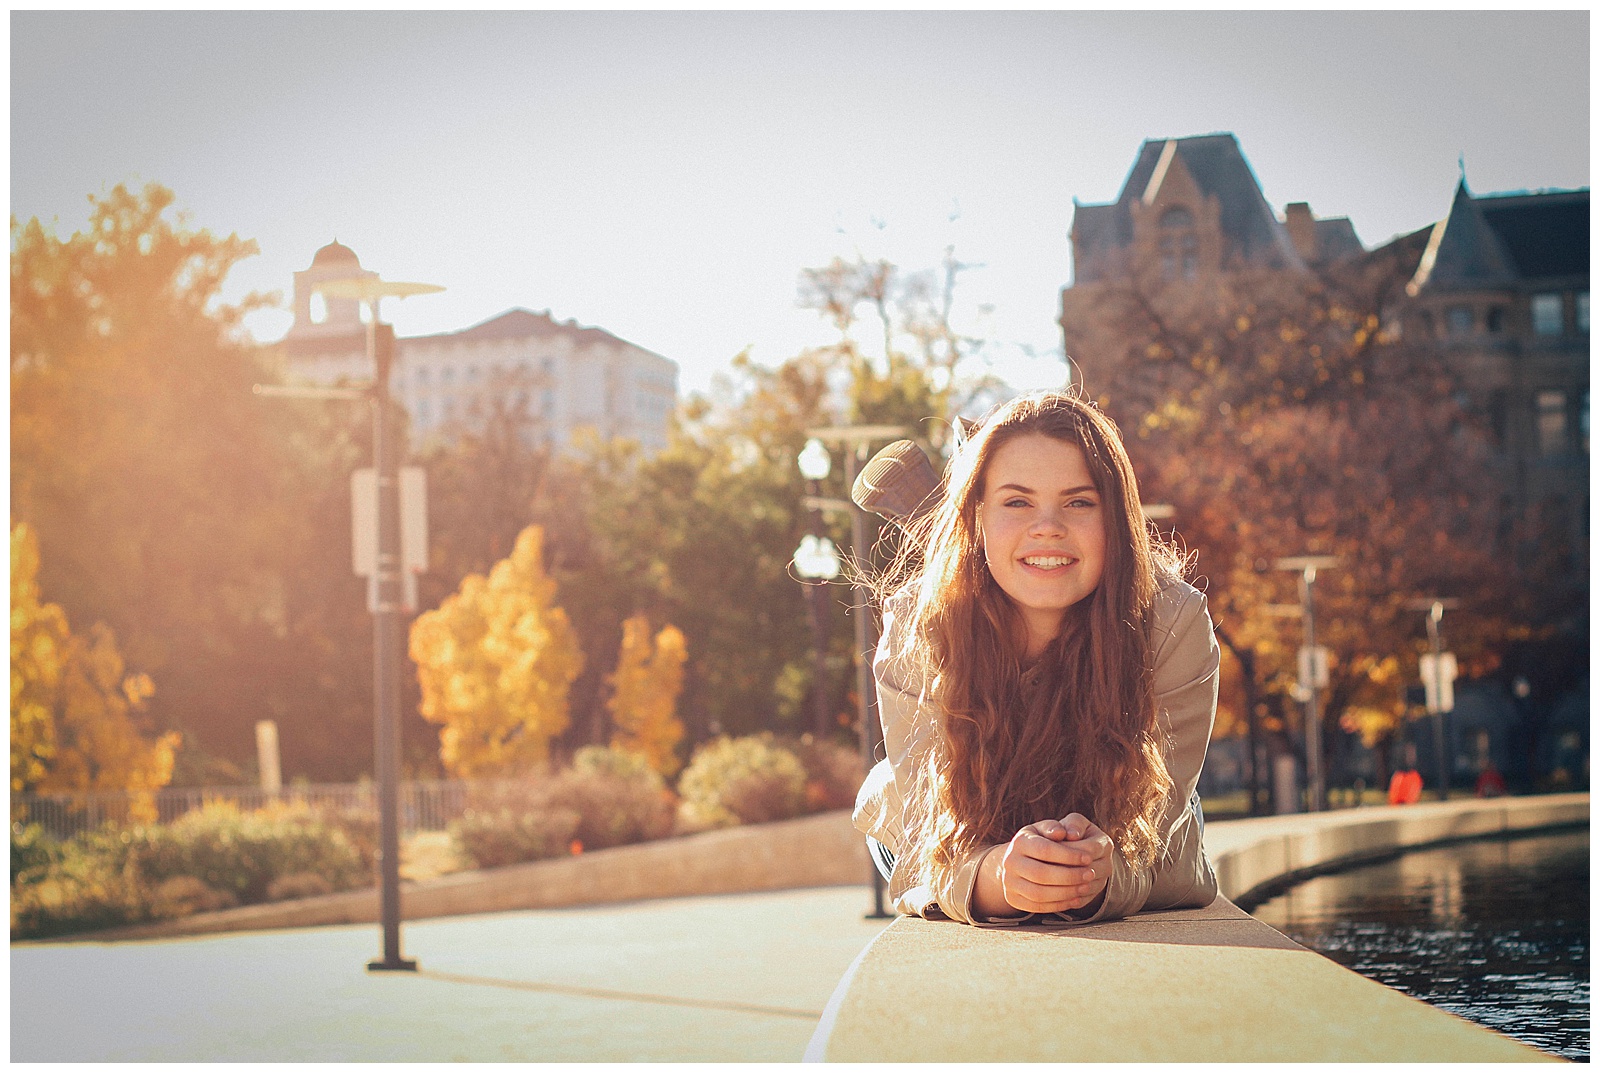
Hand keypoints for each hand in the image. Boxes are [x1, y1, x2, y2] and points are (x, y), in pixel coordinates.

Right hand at [974, 814, 1112, 917]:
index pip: (1044, 850)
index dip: (1069, 855)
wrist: (1020, 859)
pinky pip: (1037, 907)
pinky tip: (1075, 898)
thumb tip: (1063, 832)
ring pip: (1039, 894)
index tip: (1089, 858)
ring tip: (1085, 887)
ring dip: (1066, 893)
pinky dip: (1059, 905)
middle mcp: (1009, 862)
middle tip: (1090, 874)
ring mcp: (1009, 883)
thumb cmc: (1041, 841)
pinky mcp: (1013, 899)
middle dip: (1069, 876)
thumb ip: (1056, 827)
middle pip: (1040, 874)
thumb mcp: (1047, 829)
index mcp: (1019, 842)